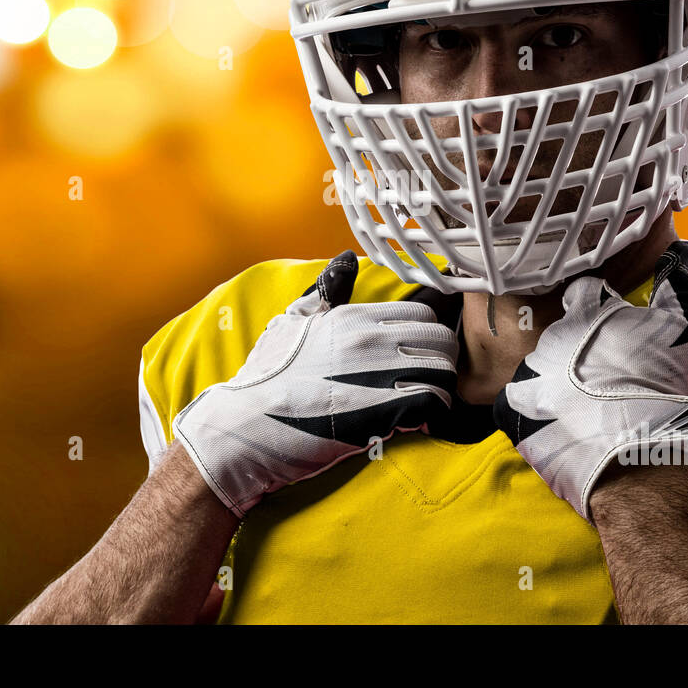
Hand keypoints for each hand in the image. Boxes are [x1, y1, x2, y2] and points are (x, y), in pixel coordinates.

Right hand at [173, 251, 457, 517]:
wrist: (243, 428)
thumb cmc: (266, 378)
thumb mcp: (291, 323)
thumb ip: (326, 290)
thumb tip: (346, 259)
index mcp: (353, 317)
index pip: (423, 313)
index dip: (426, 335)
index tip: (416, 355)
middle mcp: (370, 340)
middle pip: (441, 340)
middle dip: (442, 360)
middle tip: (427, 380)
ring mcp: (378, 376)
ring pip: (444, 372)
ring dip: (441, 388)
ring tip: (423, 403)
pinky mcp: (381, 413)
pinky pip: (433, 404)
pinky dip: (432, 413)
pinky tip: (415, 422)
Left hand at [493, 240, 687, 521]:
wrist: (635, 462)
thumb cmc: (664, 393)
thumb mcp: (686, 329)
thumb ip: (683, 281)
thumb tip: (683, 248)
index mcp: (585, 312)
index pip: (584, 293)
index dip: (601, 308)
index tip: (615, 328)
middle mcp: (548, 337)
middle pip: (561, 334)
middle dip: (580, 350)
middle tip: (607, 378)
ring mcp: (526, 374)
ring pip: (539, 367)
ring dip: (557, 382)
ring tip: (587, 407)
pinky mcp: (511, 412)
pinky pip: (517, 403)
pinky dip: (536, 412)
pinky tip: (562, 424)